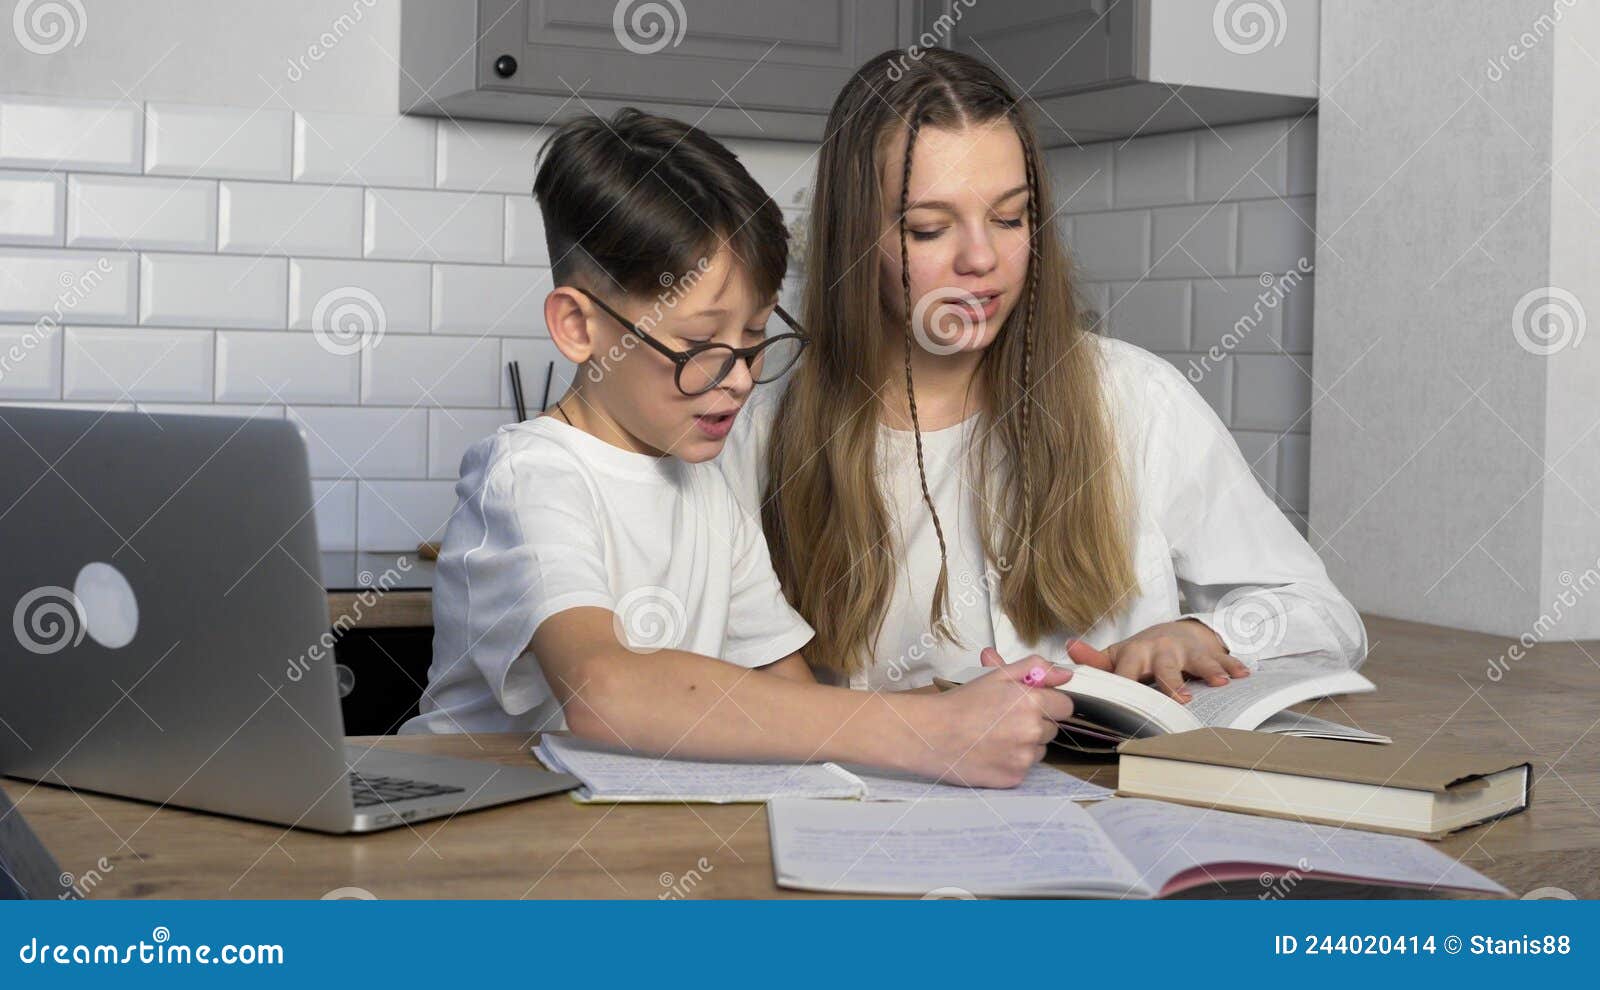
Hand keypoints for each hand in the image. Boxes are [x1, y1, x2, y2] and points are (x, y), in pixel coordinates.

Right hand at [908, 648, 1074, 787]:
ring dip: (1025, 745)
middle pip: (1052, 729)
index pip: (1065, 707)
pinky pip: (1024, 769)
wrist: (930, 734)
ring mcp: (1024, 757)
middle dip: (1035, 724)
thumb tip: (1066, 675)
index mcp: (1032, 702)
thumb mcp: (997, 676)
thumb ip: (1035, 669)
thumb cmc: (961, 703)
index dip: (1047, 704)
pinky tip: (990, 753)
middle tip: (1004, 720)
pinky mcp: (1014, 778)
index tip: (1027, 705)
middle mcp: (1033, 731)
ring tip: (995, 737)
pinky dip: (1012, 762)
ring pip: (1039, 750)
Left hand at [1065, 620, 1249, 702]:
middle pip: (1165, 667)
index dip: (1125, 687)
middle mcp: (1161, 651)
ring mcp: (1187, 651)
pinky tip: (1243, 675)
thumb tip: (1068, 650)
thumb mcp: (1118, 655)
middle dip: (1172, 683)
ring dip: (1209, 670)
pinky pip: (1223, 659)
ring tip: (1219, 682)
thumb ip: (1095, 660)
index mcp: (1135, 654)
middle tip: (1181, 699)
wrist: (1175, 631)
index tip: (1125, 704)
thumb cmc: (1143, 652)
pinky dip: (1233, 667)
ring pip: (1198, 661)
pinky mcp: (1209, 652)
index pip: (1126, 672)